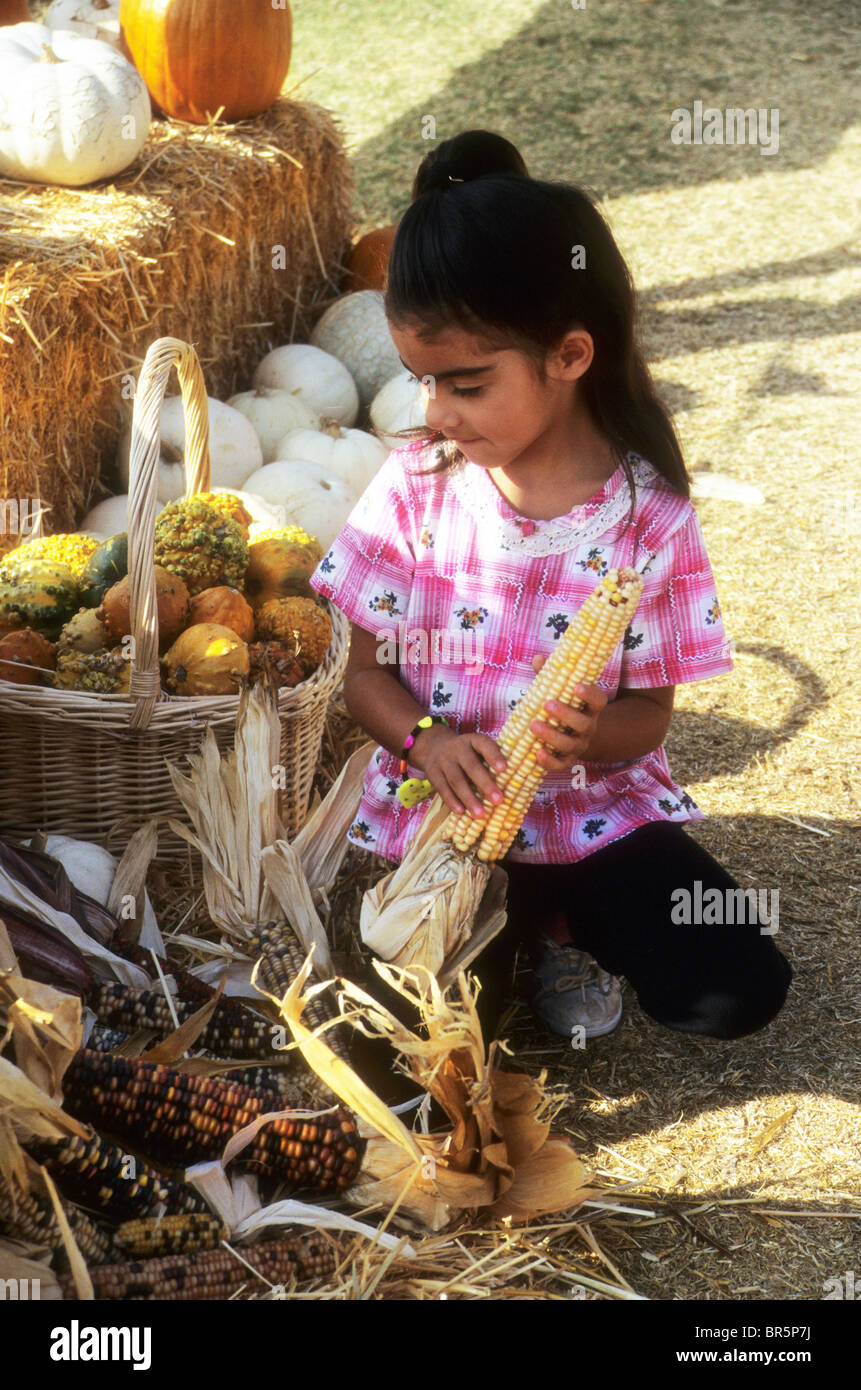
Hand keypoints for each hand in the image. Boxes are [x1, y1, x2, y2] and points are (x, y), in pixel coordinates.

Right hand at [410, 724, 506, 817]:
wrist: (434, 746)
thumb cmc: (467, 753)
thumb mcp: (477, 748)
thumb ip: (491, 761)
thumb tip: (513, 784)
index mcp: (473, 740)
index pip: (484, 745)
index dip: (494, 756)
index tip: (504, 769)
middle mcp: (457, 748)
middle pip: (471, 766)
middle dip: (485, 784)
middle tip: (498, 801)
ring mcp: (443, 761)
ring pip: (456, 781)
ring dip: (469, 799)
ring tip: (481, 815)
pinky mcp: (433, 773)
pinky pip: (443, 789)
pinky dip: (452, 801)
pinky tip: (461, 812)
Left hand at [528, 654, 607, 769]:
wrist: (573, 735)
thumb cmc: (563, 706)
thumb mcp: (558, 690)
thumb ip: (549, 675)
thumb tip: (538, 658)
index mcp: (590, 709)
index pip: (598, 701)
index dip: (590, 694)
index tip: (576, 686)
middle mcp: (588, 728)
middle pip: (583, 724)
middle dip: (566, 715)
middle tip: (547, 704)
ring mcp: (579, 745)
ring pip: (570, 744)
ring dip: (552, 736)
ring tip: (533, 725)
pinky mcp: (567, 760)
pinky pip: (561, 764)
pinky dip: (549, 761)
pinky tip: (537, 752)